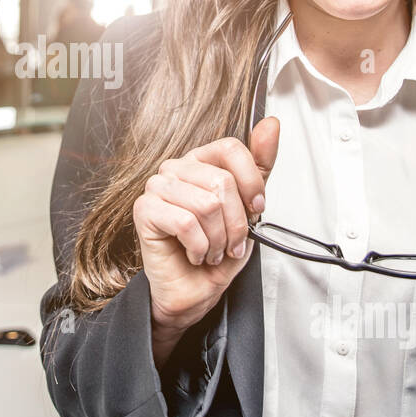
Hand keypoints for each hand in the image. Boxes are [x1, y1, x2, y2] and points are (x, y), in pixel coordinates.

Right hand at [133, 119, 278, 346]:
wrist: (193, 292)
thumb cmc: (216, 250)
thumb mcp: (248, 207)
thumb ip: (260, 166)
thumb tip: (271, 124)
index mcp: (199, 161)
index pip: (230, 148)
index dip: (250, 182)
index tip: (256, 208)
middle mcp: (175, 168)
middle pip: (222, 181)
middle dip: (236, 222)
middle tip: (231, 243)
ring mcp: (156, 187)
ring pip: (206, 204)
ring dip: (218, 239)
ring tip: (213, 251)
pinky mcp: (144, 211)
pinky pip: (186, 222)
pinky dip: (200, 247)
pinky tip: (195, 253)